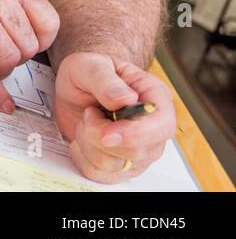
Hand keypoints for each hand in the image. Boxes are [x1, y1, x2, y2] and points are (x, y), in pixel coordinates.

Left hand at [54, 52, 174, 182]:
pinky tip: (82, 138)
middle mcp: (152, 128)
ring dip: (89, 143)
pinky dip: (83, 157)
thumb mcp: (90, 64)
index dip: (135, 134)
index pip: (161, 126)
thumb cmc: (90, 72)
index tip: (107, 133)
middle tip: (89, 113)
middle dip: (100, 135)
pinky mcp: (120, 163)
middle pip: (136, 152)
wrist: (77, 85)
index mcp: (155, 98)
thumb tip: (124, 99)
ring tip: (88, 122)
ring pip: (115, 165)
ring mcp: (139, 149)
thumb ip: (105, 80)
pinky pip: (100, 174)